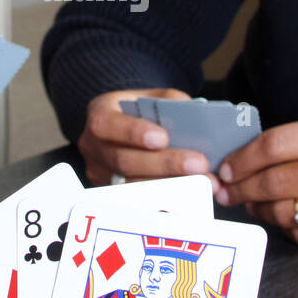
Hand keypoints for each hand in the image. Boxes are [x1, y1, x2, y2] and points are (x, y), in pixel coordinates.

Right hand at [77, 87, 217, 189]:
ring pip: (132, 186)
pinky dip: (169, 198)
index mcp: (100, 115)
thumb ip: (171, 104)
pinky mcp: (114, 193)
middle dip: (164, 164)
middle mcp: (94, 147)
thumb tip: (194, 118)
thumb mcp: (154, 97)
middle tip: (198, 164)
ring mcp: (101, 174)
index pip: (106, 124)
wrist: (129, 128)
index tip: (163, 138)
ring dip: (172, 185)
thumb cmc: (143, 111)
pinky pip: (141, 199)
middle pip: (123, 161)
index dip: (132, 132)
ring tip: (204, 181)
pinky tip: (193, 194)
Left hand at [218, 113, 297, 248]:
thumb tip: (245, 158)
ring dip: (258, 210)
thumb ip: (297, 139)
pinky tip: (280, 218)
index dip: (241, 159)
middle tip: (225, 190)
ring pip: (284, 212)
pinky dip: (285, 228)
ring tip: (251, 203)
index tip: (226, 167)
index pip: (273, 146)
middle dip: (240, 188)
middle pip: (273, 182)